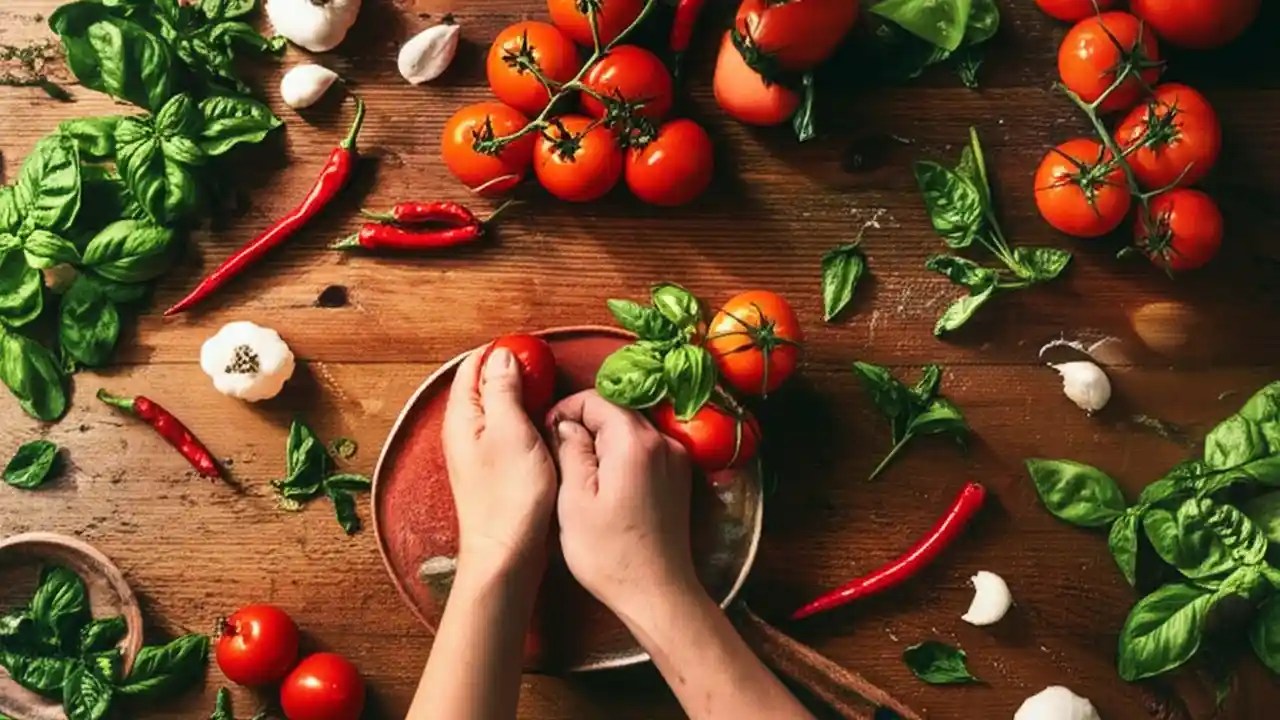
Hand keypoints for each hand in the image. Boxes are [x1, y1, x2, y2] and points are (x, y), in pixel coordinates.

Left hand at [443, 347, 557, 583]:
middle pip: (486, 385)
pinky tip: (547, 429)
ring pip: (500, 409)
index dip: (501, 352)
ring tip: (552, 396)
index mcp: (461, 416)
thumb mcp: (510, 430)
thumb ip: (502, 389)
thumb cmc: (509, 496)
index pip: (473, 365)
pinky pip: (510, 432)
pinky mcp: (495, 469)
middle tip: (548, 371)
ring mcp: (479, 451)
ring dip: (524, 398)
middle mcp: (464, 431)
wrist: (506, 555)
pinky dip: (527, 422)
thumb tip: (502, 355)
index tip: (532, 349)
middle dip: (515, 372)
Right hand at [548, 390, 696, 618]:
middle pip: (618, 410)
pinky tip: (605, 478)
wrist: (656, 593)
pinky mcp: (679, 476)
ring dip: (604, 436)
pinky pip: (646, 448)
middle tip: (558, 449)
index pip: (597, 399)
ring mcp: (676, 458)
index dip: (566, 409)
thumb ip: (570, 451)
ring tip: (578, 465)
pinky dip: (623, 452)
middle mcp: (662, 442)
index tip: (546, 432)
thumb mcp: (575, 500)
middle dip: (585, 421)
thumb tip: (566, 424)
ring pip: (632, 428)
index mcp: (634, 442)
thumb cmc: (608, 552)